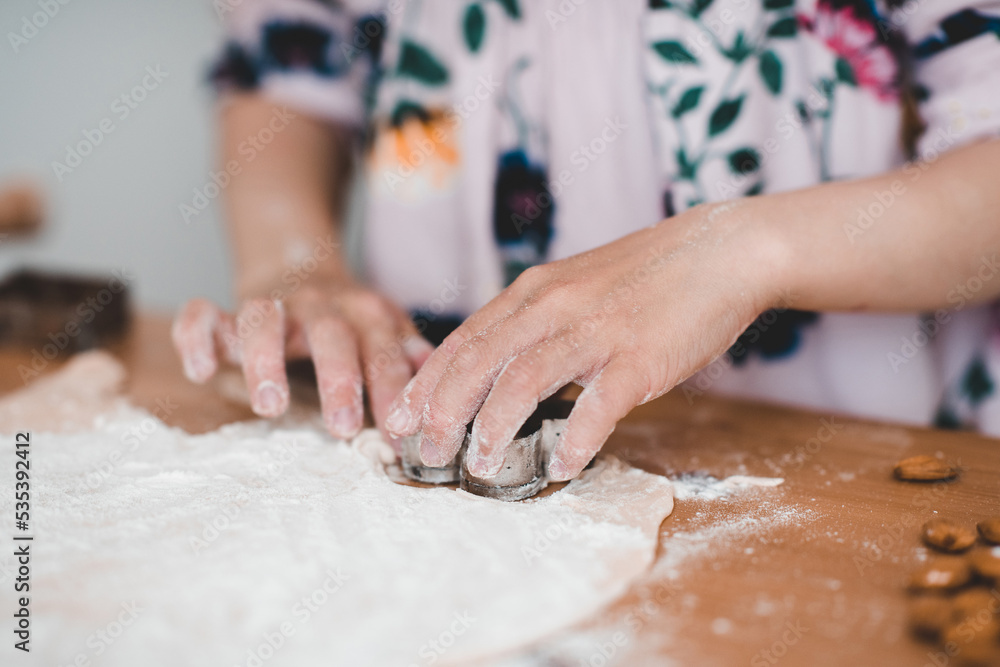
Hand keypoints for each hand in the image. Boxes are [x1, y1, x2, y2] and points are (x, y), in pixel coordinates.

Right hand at [172, 276, 432, 441]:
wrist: (298, 265)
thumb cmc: (349, 318)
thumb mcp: (387, 330)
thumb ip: (409, 355)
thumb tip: (439, 382)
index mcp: (364, 312)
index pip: (383, 348)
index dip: (393, 389)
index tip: (400, 433)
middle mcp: (318, 305)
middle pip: (329, 334)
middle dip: (338, 380)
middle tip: (343, 428)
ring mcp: (271, 306)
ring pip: (263, 318)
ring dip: (266, 359)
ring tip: (270, 407)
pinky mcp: (225, 312)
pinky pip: (201, 315)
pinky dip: (196, 338)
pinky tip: (202, 372)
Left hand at [384, 200, 784, 479]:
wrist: (720, 251)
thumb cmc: (647, 275)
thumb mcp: (575, 283)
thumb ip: (536, 318)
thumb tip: (498, 365)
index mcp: (535, 291)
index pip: (465, 339)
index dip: (428, 382)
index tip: (403, 419)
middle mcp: (555, 306)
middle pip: (479, 361)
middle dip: (444, 411)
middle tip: (428, 452)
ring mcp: (596, 330)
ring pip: (523, 381)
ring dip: (494, 428)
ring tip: (479, 465)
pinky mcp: (639, 357)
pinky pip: (597, 405)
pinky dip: (575, 440)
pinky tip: (564, 467)